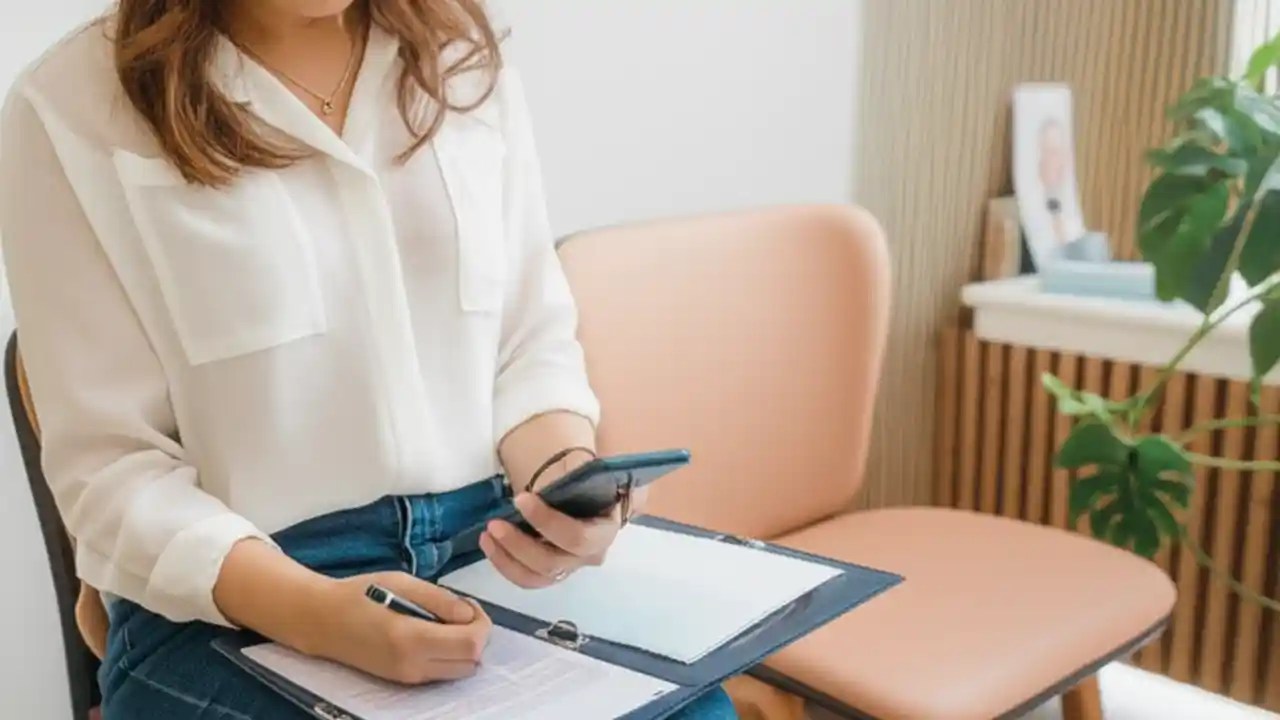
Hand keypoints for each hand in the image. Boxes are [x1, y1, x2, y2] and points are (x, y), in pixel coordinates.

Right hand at [307, 572, 491, 684]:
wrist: (321, 621)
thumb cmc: (360, 594)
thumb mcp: (401, 583)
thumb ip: (439, 600)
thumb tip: (468, 614)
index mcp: (410, 639)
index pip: (470, 644)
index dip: (481, 624)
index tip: (470, 604)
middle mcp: (411, 666)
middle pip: (470, 663)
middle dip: (476, 637)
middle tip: (462, 611)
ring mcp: (407, 678)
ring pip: (459, 672)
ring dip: (464, 648)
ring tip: (447, 621)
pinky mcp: (403, 681)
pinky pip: (441, 672)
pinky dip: (449, 655)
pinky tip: (434, 633)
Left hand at [481, 449, 634, 588]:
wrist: (593, 498)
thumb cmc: (597, 484)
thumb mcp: (608, 476)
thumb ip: (615, 480)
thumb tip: (630, 489)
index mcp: (604, 532)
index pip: (576, 537)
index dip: (547, 523)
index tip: (521, 498)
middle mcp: (588, 557)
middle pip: (551, 563)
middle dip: (519, 545)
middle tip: (495, 523)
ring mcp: (567, 567)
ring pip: (535, 576)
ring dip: (507, 558)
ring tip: (487, 534)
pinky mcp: (549, 572)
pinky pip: (525, 578)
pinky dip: (504, 563)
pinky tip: (489, 544)